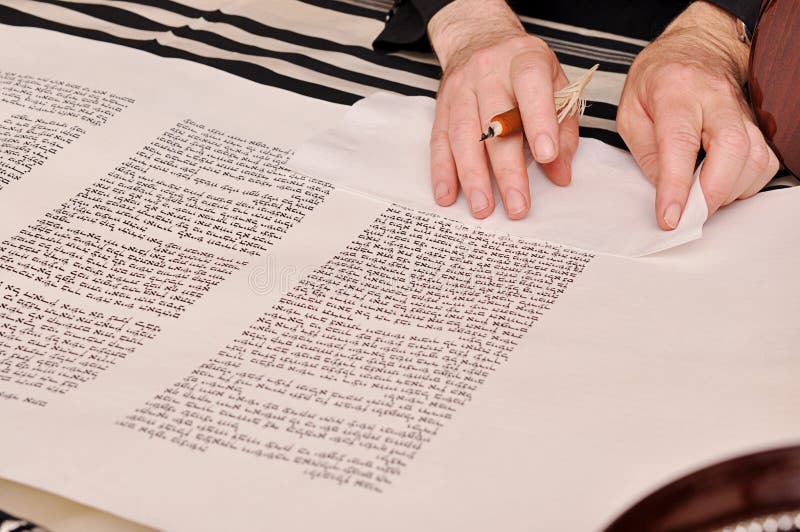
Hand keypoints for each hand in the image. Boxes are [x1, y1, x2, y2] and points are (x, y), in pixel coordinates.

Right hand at [427, 0, 577, 219]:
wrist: (479, 39)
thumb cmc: (522, 68)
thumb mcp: (555, 84)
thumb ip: (562, 128)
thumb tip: (560, 172)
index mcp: (524, 60)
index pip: (531, 88)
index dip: (539, 122)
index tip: (547, 156)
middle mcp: (489, 72)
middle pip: (495, 124)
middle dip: (507, 170)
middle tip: (517, 205)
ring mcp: (461, 90)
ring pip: (464, 136)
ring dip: (473, 177)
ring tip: (483, 208)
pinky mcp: (441, 107)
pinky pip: (439, 141)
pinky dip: (443, 171)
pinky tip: (448, 195)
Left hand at [617, 1, 779, 229]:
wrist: (694, 48)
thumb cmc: (657, 80)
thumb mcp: (630, 113)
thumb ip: (645, 153)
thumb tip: (666, 191)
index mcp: (675, 91)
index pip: (680, 143)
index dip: (677, 185)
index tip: (670, 217)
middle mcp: (715, 98)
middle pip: (733, 149)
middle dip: (713, 193)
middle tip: (691, 215)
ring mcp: (741, 110)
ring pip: (755, 157)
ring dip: (730, 191)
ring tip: (702, 199)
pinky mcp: (756, 123)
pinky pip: (764, 160)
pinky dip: (746, 183)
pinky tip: (722, 185)